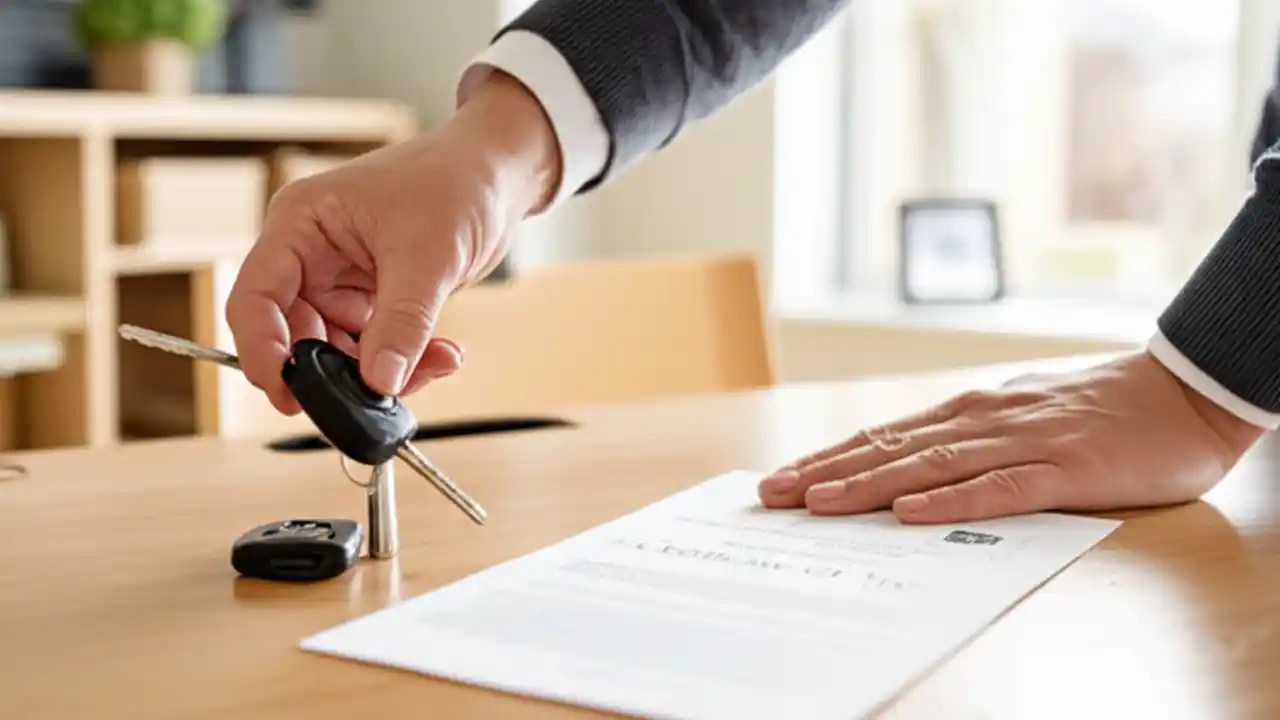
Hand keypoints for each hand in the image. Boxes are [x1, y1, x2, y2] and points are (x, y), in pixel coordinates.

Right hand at [226, 72, 559, 413]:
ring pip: (339, 350)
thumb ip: (401, 323)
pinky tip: (443, 354)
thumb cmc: (456, 181)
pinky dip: (406, 359)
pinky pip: (375, 346)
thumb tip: (381, 381)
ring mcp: (342, 278)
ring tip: (435, 362)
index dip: (263, 349)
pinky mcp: (374, 297)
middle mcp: (311, 254)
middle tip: (380, 395)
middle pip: (297, 335)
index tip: (287, 392)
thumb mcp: (428, 255)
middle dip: (339, 370)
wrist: (501, 174)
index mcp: (300, 224)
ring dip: (383, 369)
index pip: (256, 297)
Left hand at [757, 352, 1264, 522]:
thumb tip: (908, 469)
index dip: (827, 459)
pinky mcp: (1064, 469)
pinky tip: (912, 512)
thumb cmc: (1096, 412)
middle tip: (772, 495)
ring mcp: (1021, 443)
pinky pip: (1000, 489)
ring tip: (819, 503)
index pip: (882, 437)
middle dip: (826, 473)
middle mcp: (982, 421)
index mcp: (968, 412)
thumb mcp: (1017, 420)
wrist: (1182, 394)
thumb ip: (967, 441)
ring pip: (930, 466)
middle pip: (890, 449)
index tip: (780, 481)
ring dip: (870, 485)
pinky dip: (952, 501)